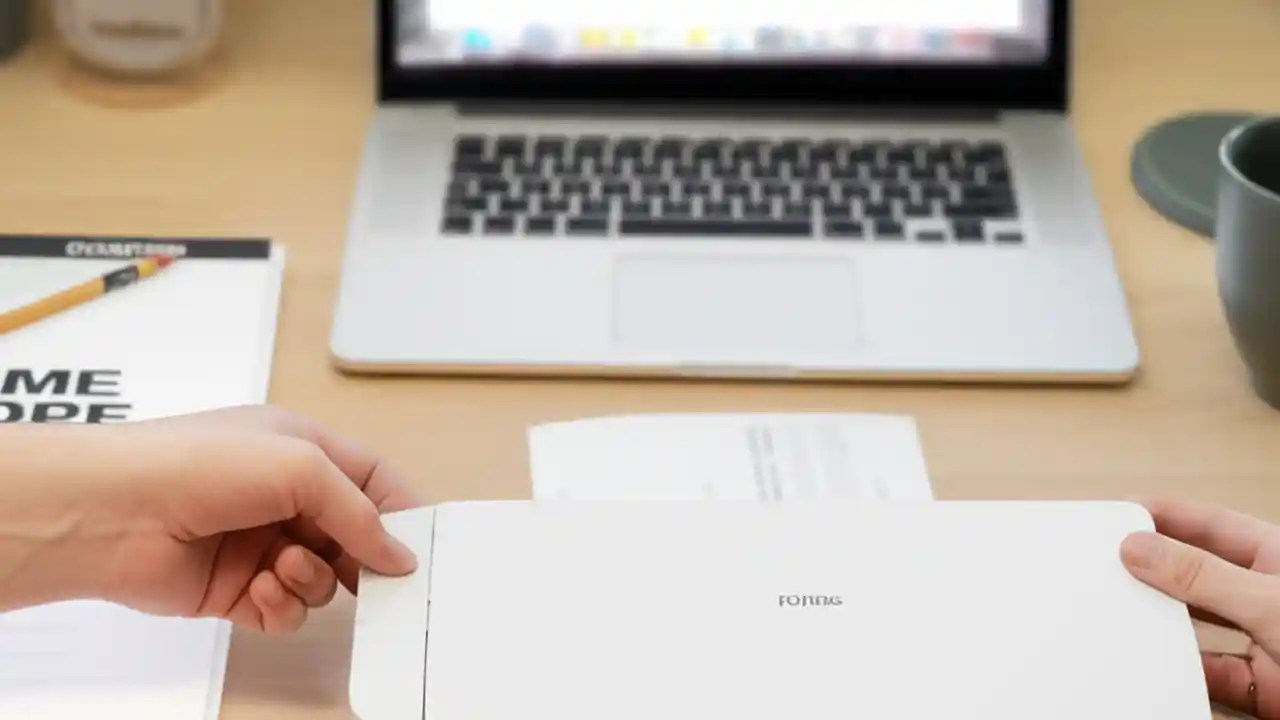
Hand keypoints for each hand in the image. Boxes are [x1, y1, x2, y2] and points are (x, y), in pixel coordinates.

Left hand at [0, 405, 423, 632]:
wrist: (111, 513)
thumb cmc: (197, 464)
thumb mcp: (301, 468)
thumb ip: (360, 512)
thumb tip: (399, 554)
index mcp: (301, 450)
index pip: (371, 481)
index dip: (401, 511)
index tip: (423, 544)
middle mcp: (283, 497)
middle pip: (352, 536)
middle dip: (365, 558)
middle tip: (382, 579)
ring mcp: (260, 545)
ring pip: (323, 579)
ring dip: (314, 580)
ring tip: (285, 566)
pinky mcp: (236, 590)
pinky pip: (287, 611)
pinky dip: (284, 606)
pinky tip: (263, 590)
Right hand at [1121, 499, 1279, 717]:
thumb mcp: (1270, 601)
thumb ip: (1201, 576)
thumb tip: (1140, 548)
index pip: (1209, 524)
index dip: (1164, 516)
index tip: (1119, 515)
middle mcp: (1270, 595)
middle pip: (1198, 574)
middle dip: (1155, 570)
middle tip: (1108, 564)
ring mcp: (1266, 641)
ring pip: (1199, 625)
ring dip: (1166, 623)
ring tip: (1125, 613)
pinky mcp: (1263, 687)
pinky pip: (1209, 673)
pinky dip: (1184, 671)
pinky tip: (1162, 663)